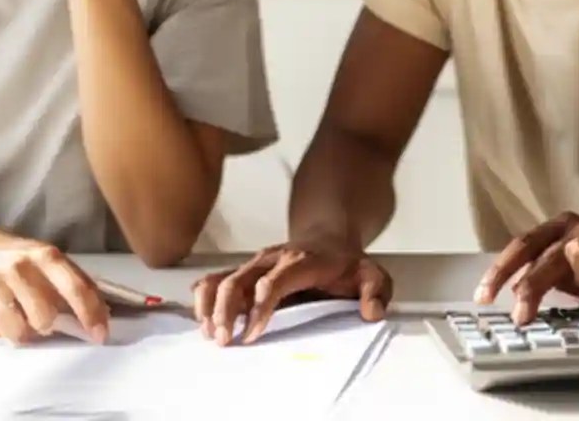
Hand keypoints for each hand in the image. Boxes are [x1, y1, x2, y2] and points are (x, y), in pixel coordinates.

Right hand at [0, 239, 109, 344]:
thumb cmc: (27, 263)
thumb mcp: (54, 264)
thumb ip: (78, 286)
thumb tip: (102, 318)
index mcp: (47, 256)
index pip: (74, 288)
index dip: (90, 315)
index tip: (99, 336)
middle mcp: (19, 267)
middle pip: (43, 317)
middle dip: (48, 326)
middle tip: (44, 320)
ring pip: (15, 331)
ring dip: (22, 333)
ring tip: (22, 321)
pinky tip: (0, 318)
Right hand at [191, 242, 392, 346]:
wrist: (328, 236)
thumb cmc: (345, 262)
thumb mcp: (371, 274)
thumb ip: (375, 291)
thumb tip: (370, 311)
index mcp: (301, 261)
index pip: (274, 282)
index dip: (261, 306)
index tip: (253, 333)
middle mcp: (272, 259)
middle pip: (239, 281)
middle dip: (227, 312)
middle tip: (225, 341)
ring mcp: (255, 263)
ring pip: (223, 279)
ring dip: (211, 307)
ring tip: (210, 335)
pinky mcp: (245, 269)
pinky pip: (216, 278)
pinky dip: (204, 298)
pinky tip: (202, 320)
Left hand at [476, 212, 578, 325]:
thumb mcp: (574, 281)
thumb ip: (547, 280)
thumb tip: (514, 294)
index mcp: (559, 231)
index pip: (522, 246)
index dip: (500, 271)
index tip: (483, 296)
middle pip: (545, 254)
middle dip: (530, 288)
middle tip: (521, 317)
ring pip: (578, 252)